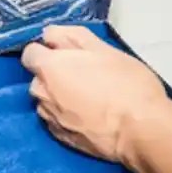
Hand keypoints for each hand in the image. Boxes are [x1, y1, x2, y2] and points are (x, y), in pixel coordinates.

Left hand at [21, 25, 169, 162]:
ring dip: (59, 96)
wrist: (141, 130)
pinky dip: (67, 116)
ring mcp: (50, 118)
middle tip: (85, 75)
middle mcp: (42, 93)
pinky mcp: (61, 138)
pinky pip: (56, 120)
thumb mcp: (102, 48)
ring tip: (89, 98)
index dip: (48, 50)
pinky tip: (89, 115)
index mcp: (49, 67)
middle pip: (39, 77)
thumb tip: (49, 34)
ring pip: (47, 100)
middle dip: (55, 74)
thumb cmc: (126, 85)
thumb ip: (70, 36)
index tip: (67, 53)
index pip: (30, 52)